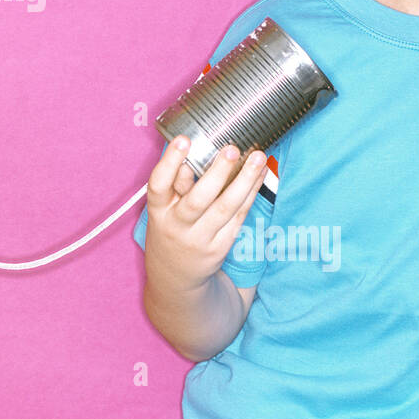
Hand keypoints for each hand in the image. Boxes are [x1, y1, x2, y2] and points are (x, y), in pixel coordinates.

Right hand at [143, 137, 268, 292]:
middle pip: (197, 200)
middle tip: (232, 148)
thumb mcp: (162, 210)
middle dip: (216, 173)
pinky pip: (238, 217)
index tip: (183, 139)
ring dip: (244, 181)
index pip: (158, 185)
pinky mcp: (220, 247)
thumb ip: (174, 183)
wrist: (175, 278)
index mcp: (158, 211)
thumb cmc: (170, 230)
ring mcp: (200, 239)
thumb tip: (195, 151)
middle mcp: (177, 226)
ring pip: (225, 208)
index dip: (169, 162)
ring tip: (257, 158)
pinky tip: (260, 175)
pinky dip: (251, 194)